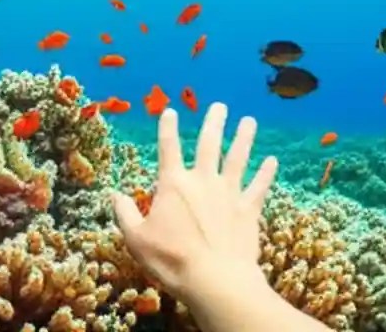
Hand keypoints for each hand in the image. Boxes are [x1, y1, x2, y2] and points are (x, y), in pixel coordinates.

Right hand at [112, 103, 277, 297]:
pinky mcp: (248, 210)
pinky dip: (266, 173)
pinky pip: (259, 186)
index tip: (170, 110)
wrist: (216, 280)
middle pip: (208, 144)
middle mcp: (202, 181)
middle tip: (219, 106)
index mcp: (173, 184)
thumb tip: (112, 194)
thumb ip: (124, 213)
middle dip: (214, 122)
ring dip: (243, 138)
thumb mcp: (137, 239)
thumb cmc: (171, 260)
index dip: (167, 127)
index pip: (168, 148)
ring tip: (249, 121)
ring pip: (237, 158)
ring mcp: (229, 193)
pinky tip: (273, 161)